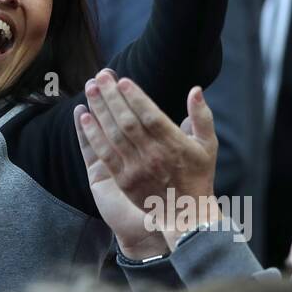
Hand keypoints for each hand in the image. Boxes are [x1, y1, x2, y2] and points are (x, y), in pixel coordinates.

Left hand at [79, 71, 218, 248]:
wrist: (186, 214)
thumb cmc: (198, 176)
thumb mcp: (208, 146)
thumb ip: (202, 117)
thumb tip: (195, 90)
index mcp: (174, 144)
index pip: (151, 115)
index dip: (135, 97)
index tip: (122, 80)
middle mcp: (153, 155)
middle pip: (128, 121)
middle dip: (112, 96)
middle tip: (100, 76)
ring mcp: (136, 168)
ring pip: (113, 134)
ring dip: (99, 110)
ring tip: (90, 89)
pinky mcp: (123, 180)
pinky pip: (105, 154)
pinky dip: (93, 135)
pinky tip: (84, 117)